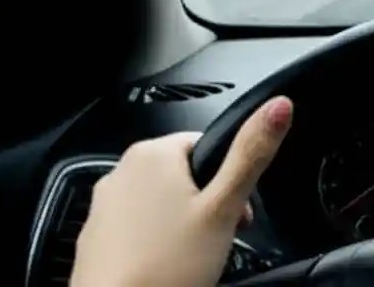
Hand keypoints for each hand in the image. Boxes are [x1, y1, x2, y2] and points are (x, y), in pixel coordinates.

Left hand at [70, 96, 293, 286]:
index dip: (229, 180)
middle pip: (182, 177)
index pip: (206, 147)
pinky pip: (136, 230)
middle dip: (206, 206)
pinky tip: (165, 267)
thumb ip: (251, 154)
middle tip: (217, 239)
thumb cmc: (168, 265)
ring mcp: (103, 206)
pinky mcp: (95, 237)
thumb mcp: (223, 208)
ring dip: (181, 225)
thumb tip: (278, 106)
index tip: (235, 213)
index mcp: (153, 154)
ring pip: (159, 205)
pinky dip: (154, 244)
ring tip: (191, 258)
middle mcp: (121, 172)